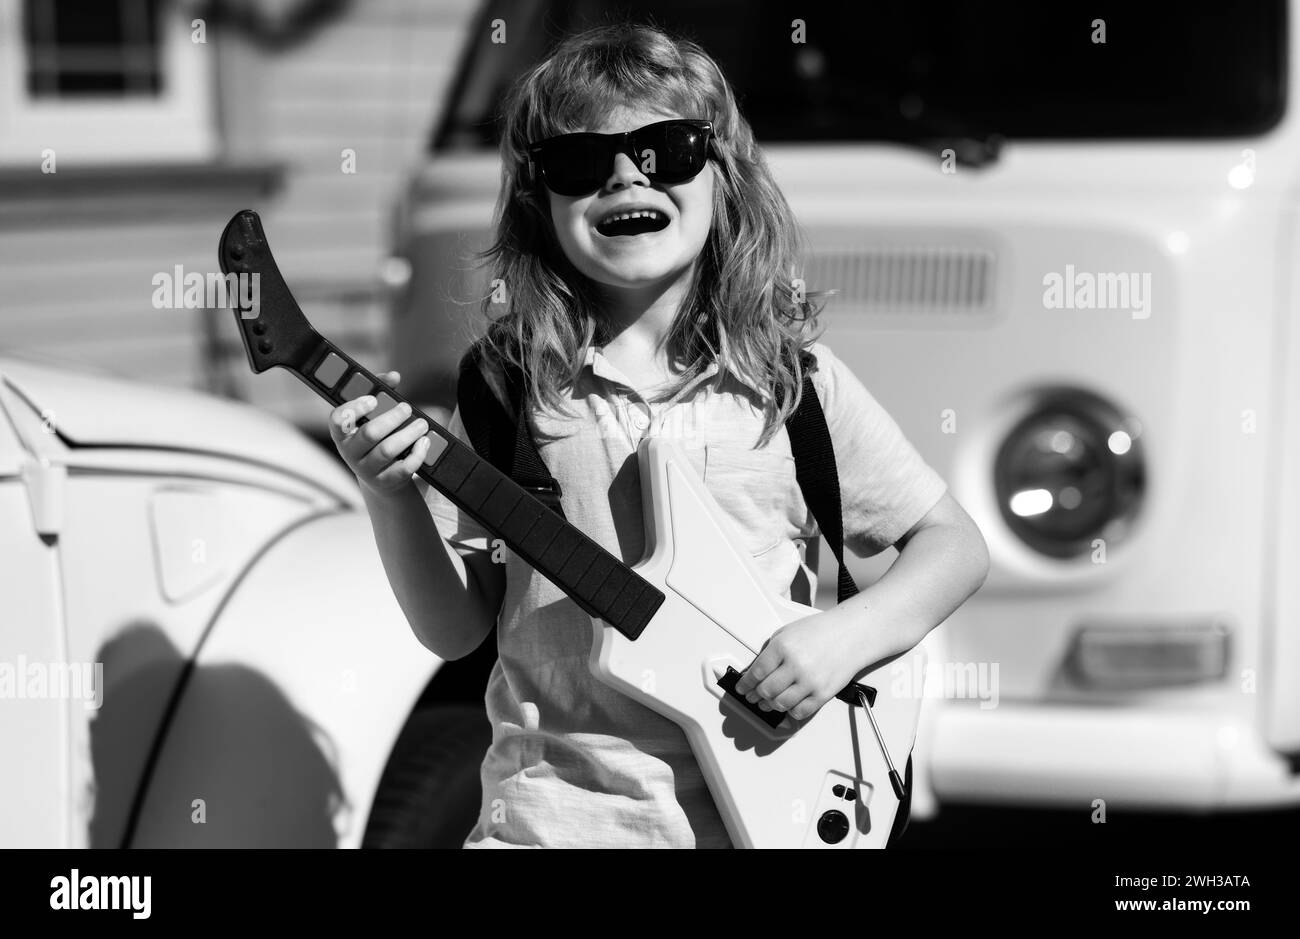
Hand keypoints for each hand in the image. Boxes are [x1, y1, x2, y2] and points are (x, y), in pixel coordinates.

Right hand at [327, 370, 430, 494]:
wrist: (383, 480)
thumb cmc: (377, 438)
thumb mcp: (374, 417)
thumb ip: (381, 392)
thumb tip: (393, 376)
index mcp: (342, 432)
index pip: (338, 420)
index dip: (354, 408)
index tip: (374, 400)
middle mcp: (350, 452)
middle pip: (370, 433)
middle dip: (392, 418)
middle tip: (407, 408)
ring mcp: (366, 470)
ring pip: (387, 450)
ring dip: (408, 434)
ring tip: (422, 424)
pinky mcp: (385, 482)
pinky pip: (403, 468)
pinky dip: (417, 454)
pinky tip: (425, 443)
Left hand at [733, 609, 862, 721]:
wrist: (851, 634)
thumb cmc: (822, 631)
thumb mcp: (787, 632)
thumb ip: (770, 651)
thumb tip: (756, 672)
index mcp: (783, 647)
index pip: (756, 672)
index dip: (745, 684)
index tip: (742, 688)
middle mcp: (795, 664)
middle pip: (766, 690)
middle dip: (756, 696)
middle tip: (753, 697)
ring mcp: (810, 681)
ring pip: (780, 703)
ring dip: (771, 705)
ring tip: (768, 703)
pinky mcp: (823, 693)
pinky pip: (800, 711)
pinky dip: (791, 711)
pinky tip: (788, 706)